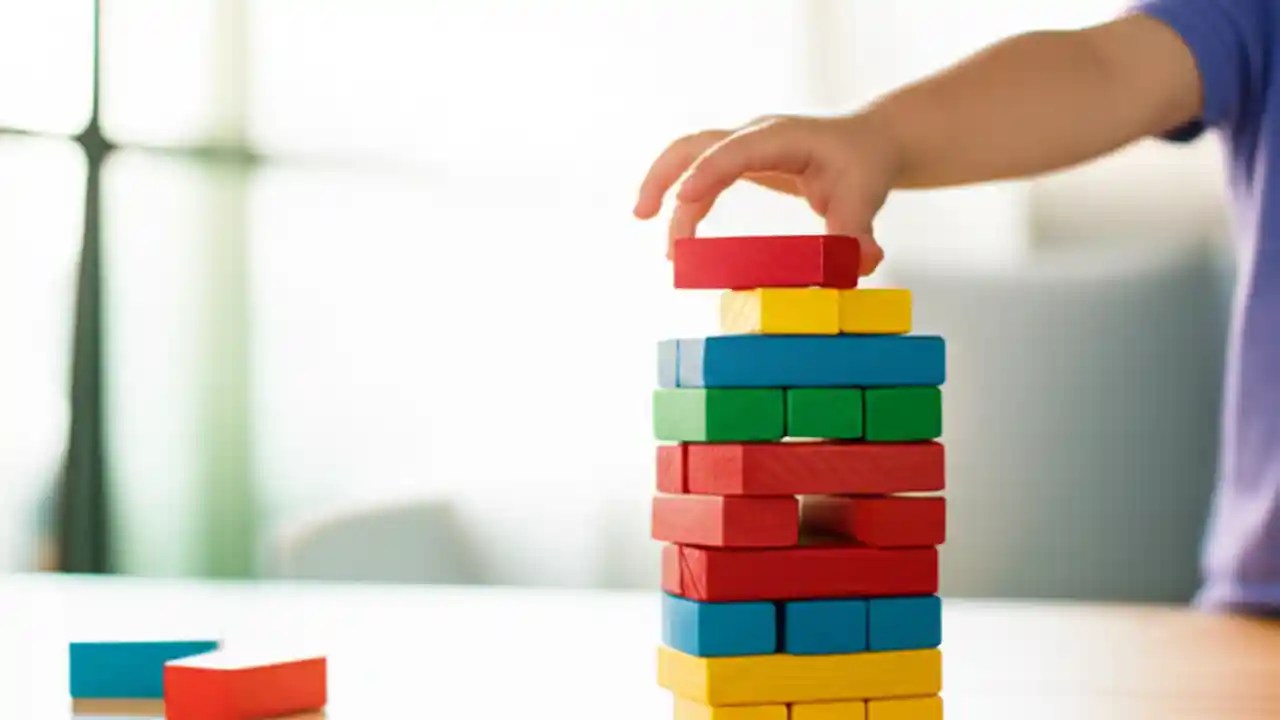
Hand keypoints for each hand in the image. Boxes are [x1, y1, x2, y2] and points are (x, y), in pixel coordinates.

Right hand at [633, 114, 898, 273]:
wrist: (870, 143)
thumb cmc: (865, 163)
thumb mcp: (865, 197)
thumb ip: (856, 233)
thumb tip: (859, 264)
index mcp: (783, 137)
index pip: (737, 150)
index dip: (708, 171)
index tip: (685, 199)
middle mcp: (756, 136)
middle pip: (695, 145)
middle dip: (663, 176)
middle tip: (642, 215)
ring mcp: (745, 146)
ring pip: (690, 158)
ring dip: (665, 190)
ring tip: (660, 241)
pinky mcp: (741, 162)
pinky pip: (703, 176)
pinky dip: (687, 203)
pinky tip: (682, 236)